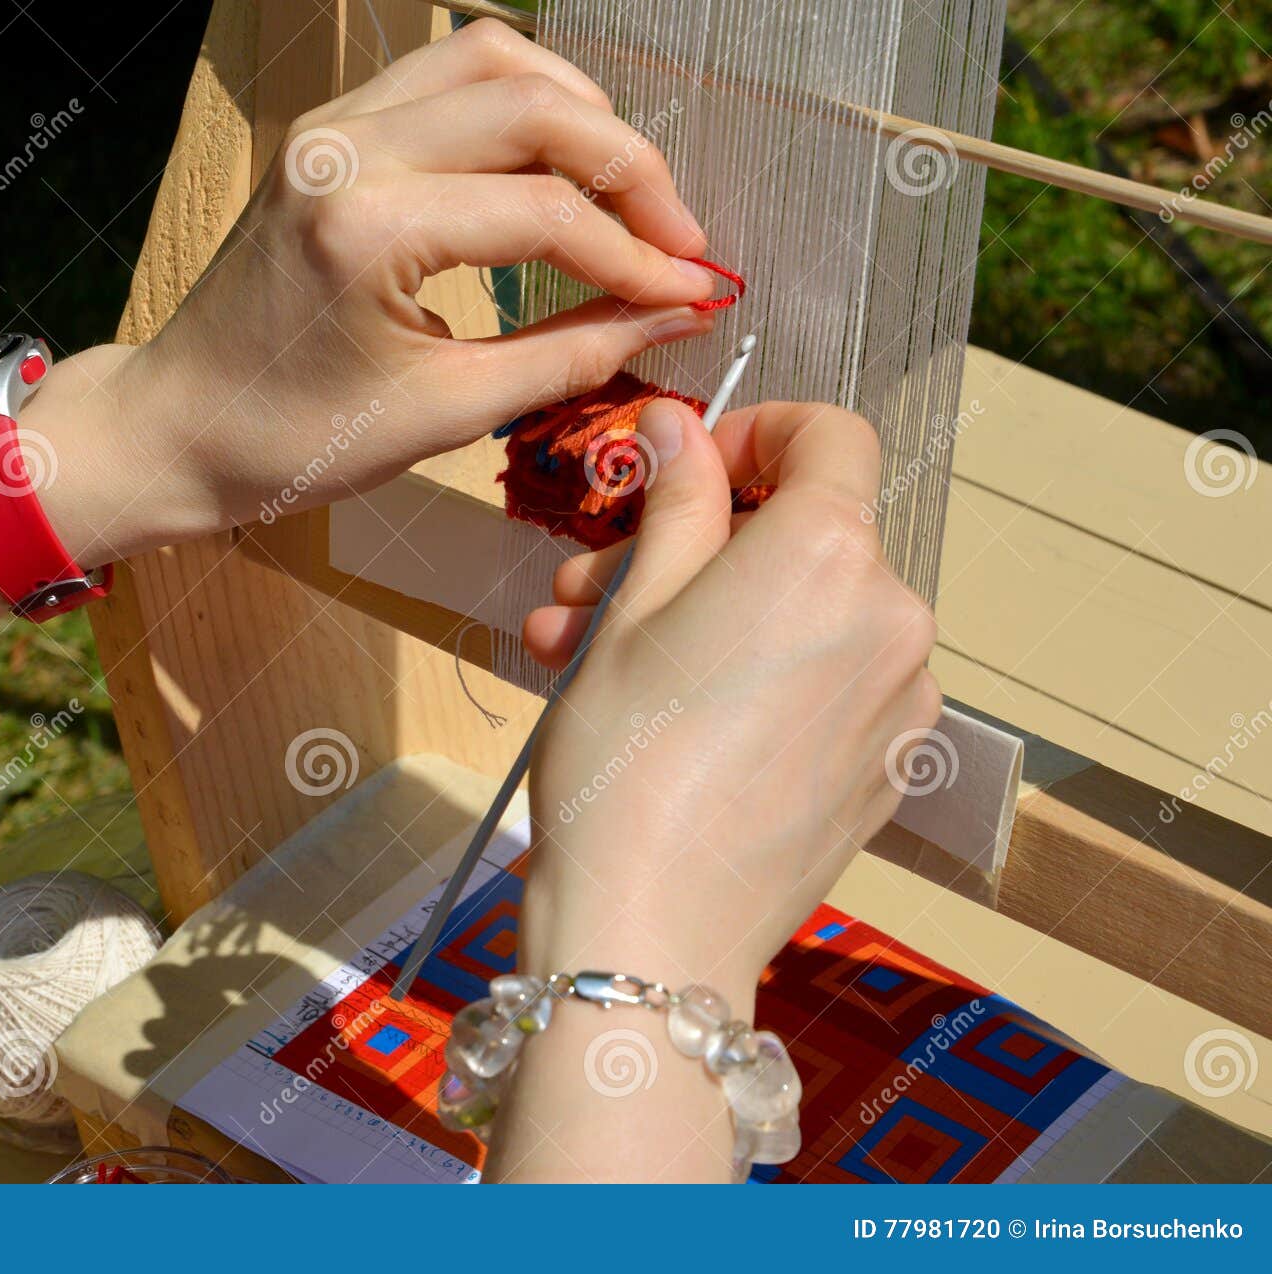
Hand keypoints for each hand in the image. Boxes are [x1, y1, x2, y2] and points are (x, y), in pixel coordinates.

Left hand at [108, 18, 717, 532]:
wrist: (180, 425)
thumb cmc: (290, 441)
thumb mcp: (443, 414)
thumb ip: (570, 355)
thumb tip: (670, 316)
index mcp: (366, 228)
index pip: (544, 213)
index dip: (637, 254)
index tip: (694, 291)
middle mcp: (346, 150)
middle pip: (532, 105)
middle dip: (628, 167)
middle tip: (681, 237)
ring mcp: (332, 127)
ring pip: (491, 61)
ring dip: (579, 112)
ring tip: (630, 190)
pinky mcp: (330, 131)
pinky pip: (444, 76)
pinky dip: (518, 104)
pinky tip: (558, 157)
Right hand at [519, 398, 941, 996]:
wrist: (653, 932)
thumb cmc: (626, 766)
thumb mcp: (631, 610)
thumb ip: (675, 503)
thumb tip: (679, 428)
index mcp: (831, 556)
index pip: (832, 437)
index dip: (755, 432)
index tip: (687, 468)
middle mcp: (892, 620)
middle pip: (800, 536)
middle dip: (690, 547)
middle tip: (589, 584)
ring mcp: (900, 702)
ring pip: (800, 616)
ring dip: (702, 617)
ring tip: (590, 660)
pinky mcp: (886, 768)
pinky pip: (821, 685)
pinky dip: (750, 676)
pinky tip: (661, 713)